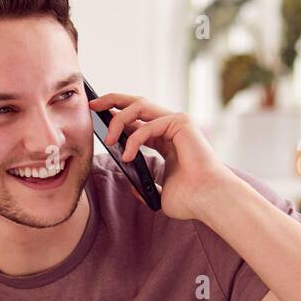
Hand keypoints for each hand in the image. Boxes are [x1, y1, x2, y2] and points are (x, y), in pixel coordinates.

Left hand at [88, 92, 235, 220]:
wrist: (208, 200)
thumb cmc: (190, 200)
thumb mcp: (159, 194)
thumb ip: (146, 186)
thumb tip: (132, 184)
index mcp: (165, 140)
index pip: (136, 120)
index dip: (115, 116)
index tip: (96, 117)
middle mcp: (171, 126)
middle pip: (136, 103)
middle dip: (112, 100)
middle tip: (92, 105)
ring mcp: (176, 123)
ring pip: (139, 107)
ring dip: (118, 120)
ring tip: (108, 139)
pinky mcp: (181, 124)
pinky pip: (148, 125)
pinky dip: (134, 139)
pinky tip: (127, 155)